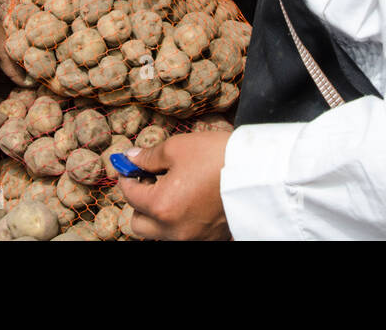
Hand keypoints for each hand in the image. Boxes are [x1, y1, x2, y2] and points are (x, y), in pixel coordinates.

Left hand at [118, 131, 232, 240]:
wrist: (258, 172)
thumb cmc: (217, 157)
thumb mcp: (177, 148)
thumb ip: (149, 156)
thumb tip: (131, 158)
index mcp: (161, 206)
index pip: (129, 194)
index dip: (127, 176)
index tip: (129, 165)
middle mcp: (173, 229)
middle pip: (139, 223)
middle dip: (139, 201)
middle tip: (150, 179)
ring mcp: (192, 237)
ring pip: (159, 232)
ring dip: (158, 214)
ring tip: (172, 189)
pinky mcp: (209, 238)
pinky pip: (182, 234)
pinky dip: (178, 220)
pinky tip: (189, 199)